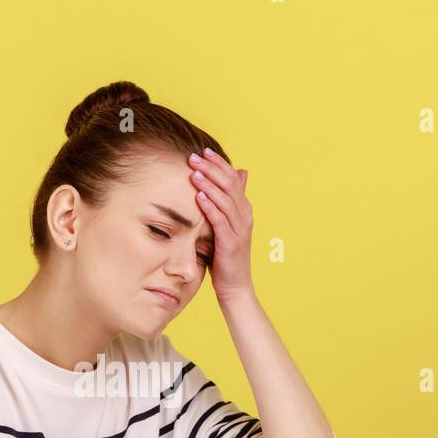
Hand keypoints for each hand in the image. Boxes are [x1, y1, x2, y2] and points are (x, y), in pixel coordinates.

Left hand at [188, 148, 252, 304]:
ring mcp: (239, 229)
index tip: (203, 151)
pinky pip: (220, 220)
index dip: (219, 164)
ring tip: (194, 173)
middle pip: (229, 184)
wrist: (235, 285)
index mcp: (244, 209)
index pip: (233, 178)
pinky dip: (210, 207)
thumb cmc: (226, 256)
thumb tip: (224, 188)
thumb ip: (224, 205)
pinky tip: (198, 197)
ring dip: (209, 185)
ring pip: (225, 200)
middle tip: (193, 157)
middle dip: (211, 169)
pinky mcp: (230, 242)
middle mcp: (244, 216)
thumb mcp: (226, 226)